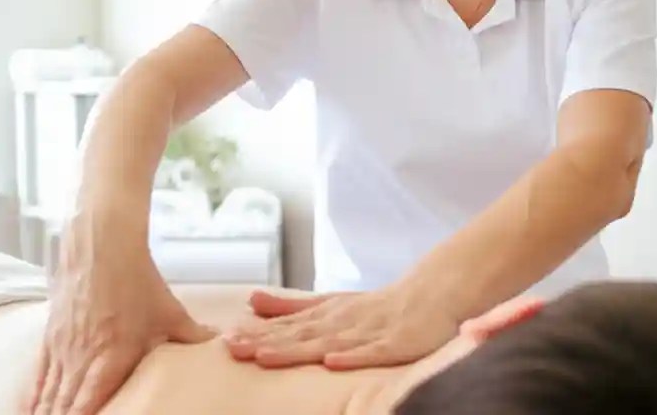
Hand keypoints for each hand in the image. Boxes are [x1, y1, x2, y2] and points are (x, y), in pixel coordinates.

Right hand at [26, 250, 216, 414]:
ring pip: (49, 395)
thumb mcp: (169, 311)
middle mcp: (82, 357)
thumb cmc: (136, 280)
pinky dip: (33, 397)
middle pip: (65, 406)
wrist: (101, 247)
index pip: (88, 406)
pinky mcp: (50, 337)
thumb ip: (192, 335)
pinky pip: (38, 376)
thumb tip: (218, 342)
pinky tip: (30, 411)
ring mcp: (63, 348)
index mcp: (112, 357)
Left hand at [221, 283, 461, 369]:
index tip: (225, 341)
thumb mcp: (329, 303)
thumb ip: (291, 306)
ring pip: (327, 342)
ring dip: (295, 350)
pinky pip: (372, 352)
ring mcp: (367, 332)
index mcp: (325, 314)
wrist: (431, 295)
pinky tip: (331, 362)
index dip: (255, 334)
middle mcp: (341, 322)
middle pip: (298, 335)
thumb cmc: (376, 307)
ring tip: (265, 357)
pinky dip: (352, 356)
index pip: (285, 327)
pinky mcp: (394, 344)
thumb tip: (250, 300)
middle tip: (233, 349)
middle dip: (265, 342)